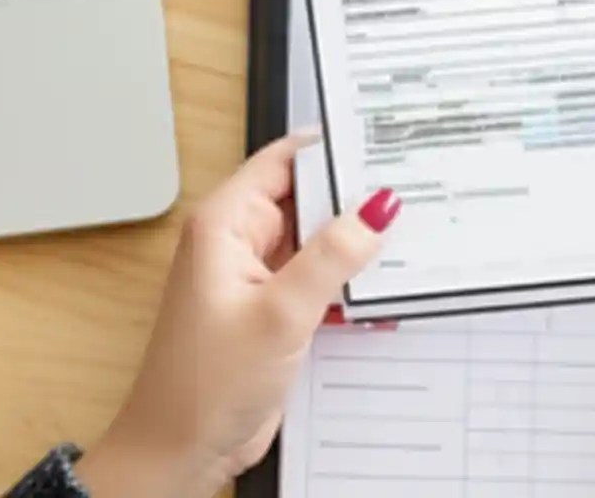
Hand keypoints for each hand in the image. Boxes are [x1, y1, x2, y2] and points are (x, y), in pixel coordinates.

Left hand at [75, 134, 401, 497]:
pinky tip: (384, 292)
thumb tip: (377, 207)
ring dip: (357, 246)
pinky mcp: (274, 309)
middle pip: (307, 198)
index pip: (285, 160)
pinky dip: (349, 283)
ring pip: (319, 240)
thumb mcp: (280, 313)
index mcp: (225, 224)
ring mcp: (259, 277)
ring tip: (409, 242)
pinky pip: (319, 279)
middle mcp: (240, 242)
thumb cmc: (203, 386)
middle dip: (355, 199)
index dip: (333, 149)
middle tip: (413, 195)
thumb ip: (332, 256)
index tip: (383, 144)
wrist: (182, 451)